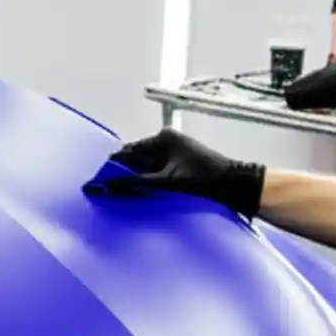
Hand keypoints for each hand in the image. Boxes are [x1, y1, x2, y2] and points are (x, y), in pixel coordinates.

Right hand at [104, 128, 266, 217]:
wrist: (237, 187)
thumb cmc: (207, 182)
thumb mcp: (166, 183)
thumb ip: (135, 184)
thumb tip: (106, 186)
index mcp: (163, 138)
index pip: (127, 153)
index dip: (112, 169)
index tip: (98, 184)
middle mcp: (167, 141)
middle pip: (135, 160)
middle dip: (122, 176)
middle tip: (107, 194)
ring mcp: (174, 153)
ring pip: (144, 168)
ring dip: (134, 182)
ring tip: (123, 197)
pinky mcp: (180, 166)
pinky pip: (155, 175)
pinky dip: (147, 185)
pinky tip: (142, 197)